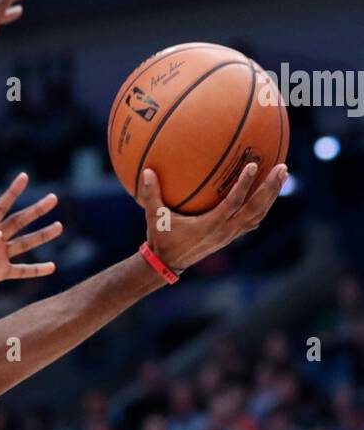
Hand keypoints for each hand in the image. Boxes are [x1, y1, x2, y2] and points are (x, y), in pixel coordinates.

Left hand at [0, 173, 62, 312]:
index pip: (0, 207)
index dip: (12, 192)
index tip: (24, 177)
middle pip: (19, 221)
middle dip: (36, 211)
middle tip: (53, 198)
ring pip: (25, 243)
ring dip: (42, 236)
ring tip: (59, 226)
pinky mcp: (0, 273)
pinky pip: (22, 270)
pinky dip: (36, 269)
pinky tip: (51, 267)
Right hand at [141, 162, 286, 274]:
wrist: (167, 264)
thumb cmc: (161, 238)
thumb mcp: (154, 216)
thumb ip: (151, 194)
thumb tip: (146, 171)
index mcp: (210, 225)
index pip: (233, 203)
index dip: (244, 185)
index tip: (254, 166)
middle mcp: (225, 231)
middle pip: (255, 209)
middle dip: (270, 189)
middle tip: (282, 167)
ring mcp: (230, 235)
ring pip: (258, 215)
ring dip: (271, 196)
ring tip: (282, 175)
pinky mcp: (230, 237)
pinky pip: (253, 220)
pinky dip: (263, 206)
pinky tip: (267, 193)